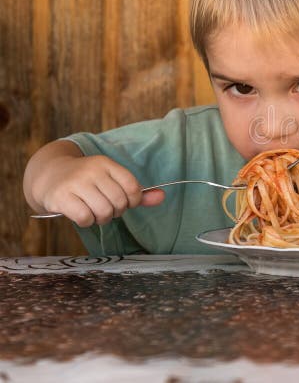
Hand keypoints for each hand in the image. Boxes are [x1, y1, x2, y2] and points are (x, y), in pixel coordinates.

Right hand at [30, 154, 163, 226]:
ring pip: (103, 212)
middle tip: (105, 208)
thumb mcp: (112, 181)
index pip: (133, 187)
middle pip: (119, 202)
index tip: (124, 202)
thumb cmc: (87, 182)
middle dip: (115, 211)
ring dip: (101, 218)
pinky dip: (87, 222)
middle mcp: (92, 170)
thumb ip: (137, 192)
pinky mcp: (61, 197)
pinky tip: (81, 215)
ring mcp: (76, 183)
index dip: (132, 201)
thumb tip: (162, 197)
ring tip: (93, 212)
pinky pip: (85, 218)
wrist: (50, 176)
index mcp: (106, 164)